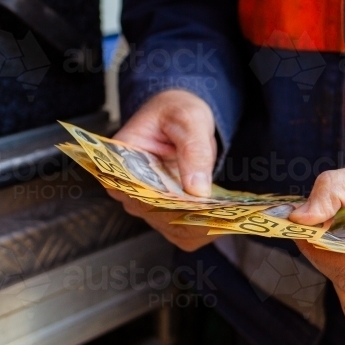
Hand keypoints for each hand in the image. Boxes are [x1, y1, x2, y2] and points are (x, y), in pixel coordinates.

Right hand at [110, 89, 216, 251]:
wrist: (181, 118)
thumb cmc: (176, 111)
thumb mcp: (189, 119)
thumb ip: (193, 149)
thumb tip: (197, 189)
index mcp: (121, 163)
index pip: (139, 192)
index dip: (168, 201)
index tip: (196, 202)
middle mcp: (129, 190)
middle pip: (158, 215)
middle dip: (189, 215)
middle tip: (219, 208)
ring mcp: (147, 205)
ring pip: (173, 229)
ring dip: (200, 224)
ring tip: (224, 211)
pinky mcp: (165, 213)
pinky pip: (184, 232)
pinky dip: (204, 228)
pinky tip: (220, 216)